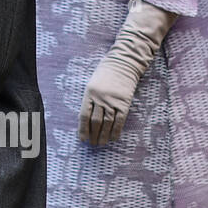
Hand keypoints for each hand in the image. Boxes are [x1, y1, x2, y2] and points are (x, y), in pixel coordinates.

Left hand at [78, 0, 176, 144]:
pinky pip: (120, 120)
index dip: (83, 129)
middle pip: (95, 121)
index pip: (84, 116)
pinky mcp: (124, 103)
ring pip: (107, 123)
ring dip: (104, 135)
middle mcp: (100, 98)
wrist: (123, 63)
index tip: (83, 139)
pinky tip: (114, 138)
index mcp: (89, 93)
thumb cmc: (106, 73)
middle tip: (93, 144)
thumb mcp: (92, 84)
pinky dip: (116, 131)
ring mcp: (113, 101)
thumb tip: (88, 120)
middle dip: (93, 135)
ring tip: (101, 144)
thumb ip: (90, 100)